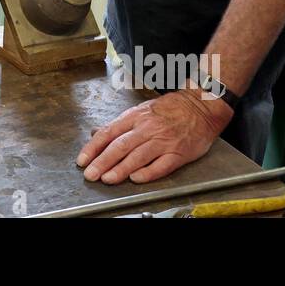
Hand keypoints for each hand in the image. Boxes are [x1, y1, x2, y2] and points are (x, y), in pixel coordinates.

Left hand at [75, 87, 232, 184]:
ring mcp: (163, 141)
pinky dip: (148, 173)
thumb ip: (120, 124)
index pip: (109, 133)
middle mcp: (147, 128)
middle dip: (102, 162)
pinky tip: (136, 178)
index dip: (93, 147)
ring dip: (120, 169)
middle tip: (90, 174)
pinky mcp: (178, 153)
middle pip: (120, 146)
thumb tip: (96, 133)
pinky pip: (161, 165)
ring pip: (138, 156)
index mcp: (136, 116)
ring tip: (107, 179)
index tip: (82, 160)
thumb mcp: (142, 109)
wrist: (202, 106)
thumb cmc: (171, 109)